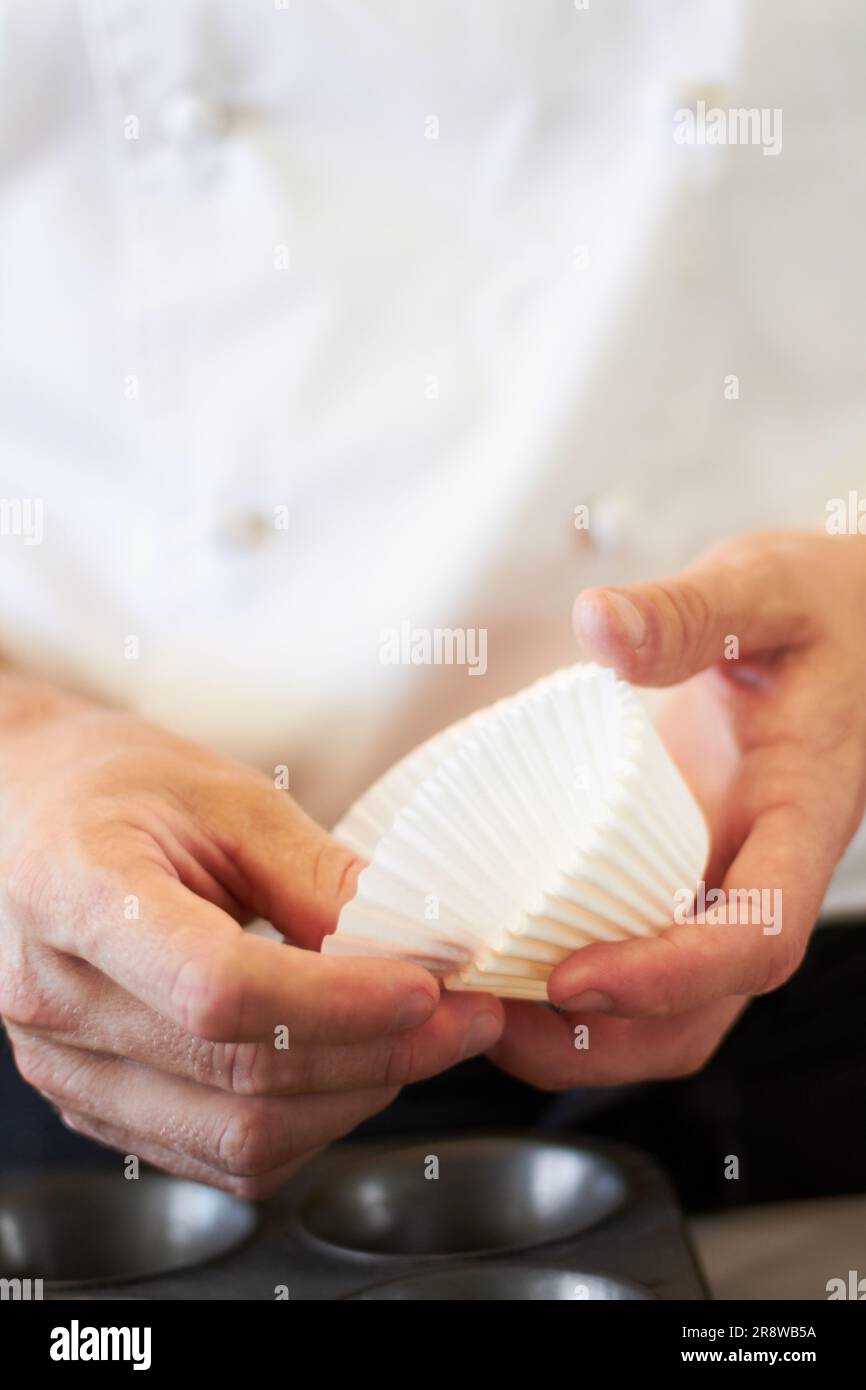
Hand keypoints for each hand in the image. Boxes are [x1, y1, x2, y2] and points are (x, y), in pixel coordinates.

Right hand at [0, 687, 503, 1192]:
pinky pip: (219, 1156)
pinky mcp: (96, 1106)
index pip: (218, 990)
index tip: (427, 987)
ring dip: (354, 1097)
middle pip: (242, 1076)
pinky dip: (307, 1123)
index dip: (339, 1002)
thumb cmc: (119, 789)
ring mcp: (66, 1068)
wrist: (31, 815)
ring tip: (413, 1037)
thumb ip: (322, 880)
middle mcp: (55, 998)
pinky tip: (347, 1064)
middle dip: (381, 1055)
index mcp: (77, 891)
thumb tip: (421, 949)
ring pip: (240, 1139)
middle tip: (464, 1016)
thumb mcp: (229, 800)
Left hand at [488, 531, 865, 1088]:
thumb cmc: (820, 611)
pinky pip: (634, 951)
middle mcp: (764, 872)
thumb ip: (690, 612)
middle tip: (486, 1019)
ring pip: (668, 1008)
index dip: (671, 976)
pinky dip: (566, 978)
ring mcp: (721, 880)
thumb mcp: (763, 590)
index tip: (573, 978)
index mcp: (802, 818)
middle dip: (603, 1042)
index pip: (758, 935)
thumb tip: (599, 623)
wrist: (853, 627)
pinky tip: (492, 953)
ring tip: (473, 1005)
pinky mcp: (680, 871)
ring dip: (577, 1034)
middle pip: (704, 1011)